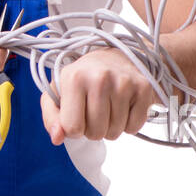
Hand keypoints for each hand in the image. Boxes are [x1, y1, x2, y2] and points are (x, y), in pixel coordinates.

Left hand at [41, 48, 159, 144]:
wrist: (116, 57)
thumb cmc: (84, 77)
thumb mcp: (59, 92)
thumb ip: (51, 117)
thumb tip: (57, 138)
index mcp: (74, 77)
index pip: (72, 127)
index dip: (74, 128)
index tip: (77, 114)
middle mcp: (100, 78)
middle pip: (95, 133)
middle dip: (93, 129)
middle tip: (95, 110)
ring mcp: (124, 83)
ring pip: (115, 133)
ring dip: (111, 127)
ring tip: (108, 107)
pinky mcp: (143, 89)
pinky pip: (134, 127)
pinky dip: (128, 124)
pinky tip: (123, 107)